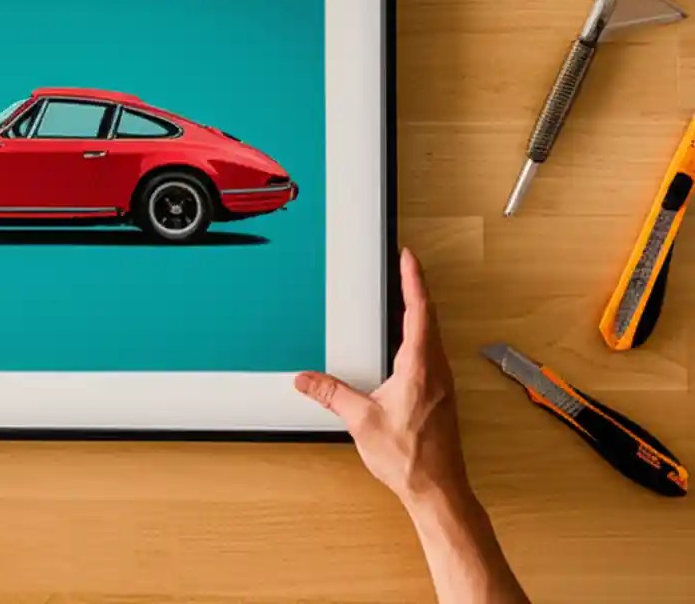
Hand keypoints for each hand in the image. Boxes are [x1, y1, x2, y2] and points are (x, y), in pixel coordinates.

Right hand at [295, 248, 468, 504]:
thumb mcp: (361, 421)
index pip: (419, 311)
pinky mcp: (439, 395)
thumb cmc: (409, 458)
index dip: (413, 280)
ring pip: (432, 335)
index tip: (408, 257)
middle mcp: (436, 370)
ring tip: (407, 296)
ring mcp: (440, 382)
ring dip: (420, 312)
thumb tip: (306, 379)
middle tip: (406, 267)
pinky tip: (407, 344)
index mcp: (419, 367)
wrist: (437, 488)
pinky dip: (420, 335)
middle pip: (429, 317)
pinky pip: (431, 353)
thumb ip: (331, 395)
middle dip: (417, 289)